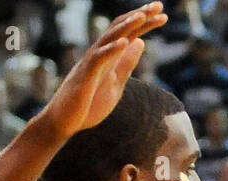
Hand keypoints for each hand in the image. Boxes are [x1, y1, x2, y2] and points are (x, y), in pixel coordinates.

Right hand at [35, 3, 167, 141]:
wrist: (65, 122)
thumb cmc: (88, 103)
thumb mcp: (116, 82)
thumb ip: (127, 63)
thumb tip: (140, 42)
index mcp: (109, 56)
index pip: (129, 33)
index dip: (145, 23)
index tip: (163, 14)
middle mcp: (99, 54)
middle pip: (120, 29)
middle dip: (139, 16)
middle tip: (158, 5)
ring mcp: (91, 63)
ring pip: (109, 39)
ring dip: (126, 26)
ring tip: (142, 16)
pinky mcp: (85, 76)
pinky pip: (98, 59)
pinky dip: (111, 49)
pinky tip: (125, 42)